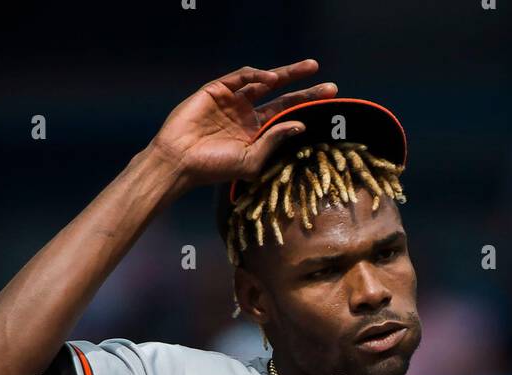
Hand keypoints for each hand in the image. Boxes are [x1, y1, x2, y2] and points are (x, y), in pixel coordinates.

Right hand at [147, 59, 336, 189]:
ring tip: (308, 70)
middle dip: (305, 87)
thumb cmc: (215, 167)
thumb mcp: (251, 160)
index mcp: (256, 133)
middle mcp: (247, 114)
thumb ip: (274, 141)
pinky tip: (271, 79)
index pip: (287, 116)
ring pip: (264, 81)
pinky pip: (241, 78)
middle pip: (282, 96)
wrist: (181, 161)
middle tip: (329, 85)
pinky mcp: (218, 89)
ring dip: (286, 74)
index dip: (306, 108)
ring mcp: (233, 100)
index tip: (329, 103)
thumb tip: (301, 125)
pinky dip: (257, 75)